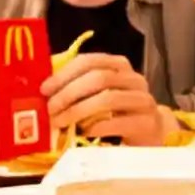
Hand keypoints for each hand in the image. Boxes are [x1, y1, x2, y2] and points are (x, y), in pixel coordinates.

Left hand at [40, 54, 165, 145]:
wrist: (150, 132)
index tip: (44, 89)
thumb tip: (44, 91)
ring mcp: (143, 100)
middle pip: (99, 78)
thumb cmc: (117, 111)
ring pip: (108, 99)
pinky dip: (98, 128)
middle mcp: (134, 79)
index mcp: (118, 65)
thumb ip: (76, 87)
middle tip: (50, 109)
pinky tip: (85, 133)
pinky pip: (119, 122)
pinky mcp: (148, 123)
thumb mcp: (98, 94)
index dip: (64, 74)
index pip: (89, 61)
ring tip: (62, 123)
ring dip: (79, 111)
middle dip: (69, 93)